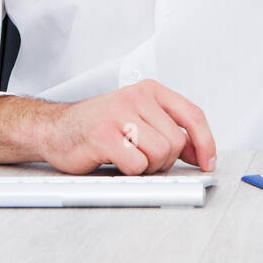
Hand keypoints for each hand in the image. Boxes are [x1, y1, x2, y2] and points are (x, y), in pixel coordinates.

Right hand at [39, 79, 217, 174]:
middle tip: (143, 159)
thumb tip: (200, 154)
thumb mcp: (139, 120)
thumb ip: (169, 131)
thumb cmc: (98, 127)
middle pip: (176, 141)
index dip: (206, 142)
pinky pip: (136, 165)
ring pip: (159, 154)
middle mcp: (136, 97)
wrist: (55, 129)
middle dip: (164, 160)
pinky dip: (129, 172)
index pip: (192, 115)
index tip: (207, 162)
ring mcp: (119, 114)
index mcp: (149, 91)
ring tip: (128, 158)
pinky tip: (115, 161)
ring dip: (147, 167)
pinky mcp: (103, 134)